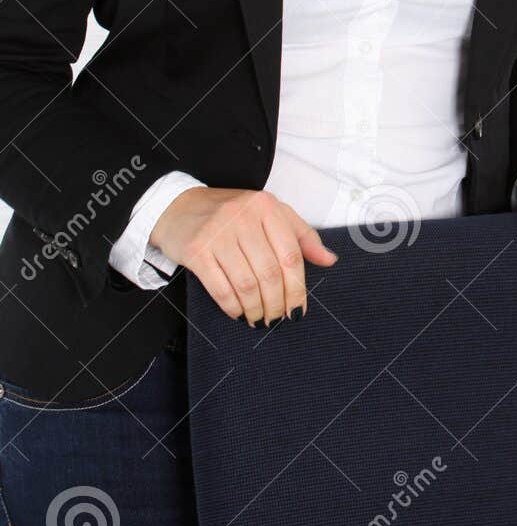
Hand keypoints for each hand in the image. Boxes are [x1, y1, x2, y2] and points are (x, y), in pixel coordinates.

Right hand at [150, 187, 338, 325]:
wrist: (177, 206)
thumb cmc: (230, 214)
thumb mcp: (269, 214)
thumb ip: (301, 235)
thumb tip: (329, 260)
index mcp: (266, 206)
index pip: (291, 255)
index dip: (298, 288)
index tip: (298, 308)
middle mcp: (243, 216)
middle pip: (270, 274)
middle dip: (277, 304)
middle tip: (278, 319)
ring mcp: (217, 233)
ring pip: (247, 284)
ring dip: (256, 310)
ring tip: (260, 319)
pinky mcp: (196, 250)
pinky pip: (220, 288)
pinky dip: (233, 307)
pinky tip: (239, 313)